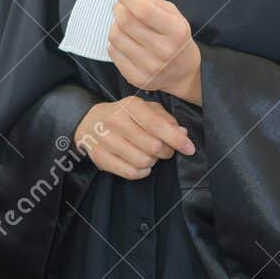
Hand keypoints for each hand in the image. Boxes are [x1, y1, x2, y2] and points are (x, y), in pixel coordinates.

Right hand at [75, 95, 195, 180]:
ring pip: (143, 161)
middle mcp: (116, 121)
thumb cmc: (124, 115)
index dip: (177, 139)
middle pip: (153, 146)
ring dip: (152, 162)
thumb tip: (182, 133)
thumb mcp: (145, 108)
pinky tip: (141, 164)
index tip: (189, 148)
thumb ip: (165, 119)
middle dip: (166, 151)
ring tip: (149, 155)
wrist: (90, 122)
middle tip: (165, 150)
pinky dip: (142, 172)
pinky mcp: (100, 157)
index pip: (157, 126)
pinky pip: (130, 173)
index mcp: (130, 106)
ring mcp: (106, 140)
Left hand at [106, 0, 202, 103]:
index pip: (144, 11)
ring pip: (115, 36)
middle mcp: (163, 51)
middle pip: (126, 22)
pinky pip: (113, 52)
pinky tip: (126, 42)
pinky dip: (115, 42)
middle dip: (118, 9)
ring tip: (125, 26)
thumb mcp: (174, 16)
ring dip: (115, 25)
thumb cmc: (177, 40)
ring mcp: (149, 67)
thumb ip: (152, 1)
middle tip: (121, 7)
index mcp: (176, 32)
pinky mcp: (136, 78)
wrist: (184, 74)